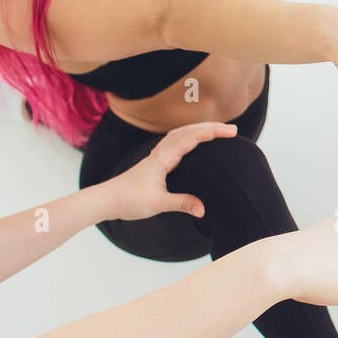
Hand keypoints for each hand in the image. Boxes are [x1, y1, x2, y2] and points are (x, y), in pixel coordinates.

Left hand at [100, 121, 238, 220]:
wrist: (105, 200)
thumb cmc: (128, 201)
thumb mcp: (157, 204)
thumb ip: (181, 203)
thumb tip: (204, 209)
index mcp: (162, 159)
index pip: (191, 139)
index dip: (212, 133)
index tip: (231, 132)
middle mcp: (159, 153)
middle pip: (188, 131)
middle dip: (211, 127)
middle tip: (233, 130)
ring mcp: (156, 156)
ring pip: (180, 134)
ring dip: (200, 129)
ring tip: (217, 130)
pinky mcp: (154, 162)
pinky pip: (174, 141)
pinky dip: (188, 136)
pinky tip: (192, 142)